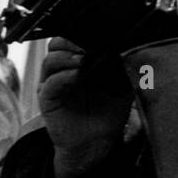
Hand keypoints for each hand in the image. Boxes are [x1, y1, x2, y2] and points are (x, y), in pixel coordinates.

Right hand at [37, 38, 132, 177]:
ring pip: (50, 60)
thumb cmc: (107, 114)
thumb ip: (122, 66)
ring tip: (84, 60)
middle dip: (71, 41)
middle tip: (88, 45)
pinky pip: (50, 83)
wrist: (96, 143)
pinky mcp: (47, 99)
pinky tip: (77, 75)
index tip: (98, 34)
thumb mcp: (122, 85)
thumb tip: (129, 47)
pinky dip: (63, 76)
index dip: (81, 33)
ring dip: (67, 57)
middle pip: (56, 44)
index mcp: (78, 62)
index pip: (72, 38)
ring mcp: (52, 83)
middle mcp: (62, 70)